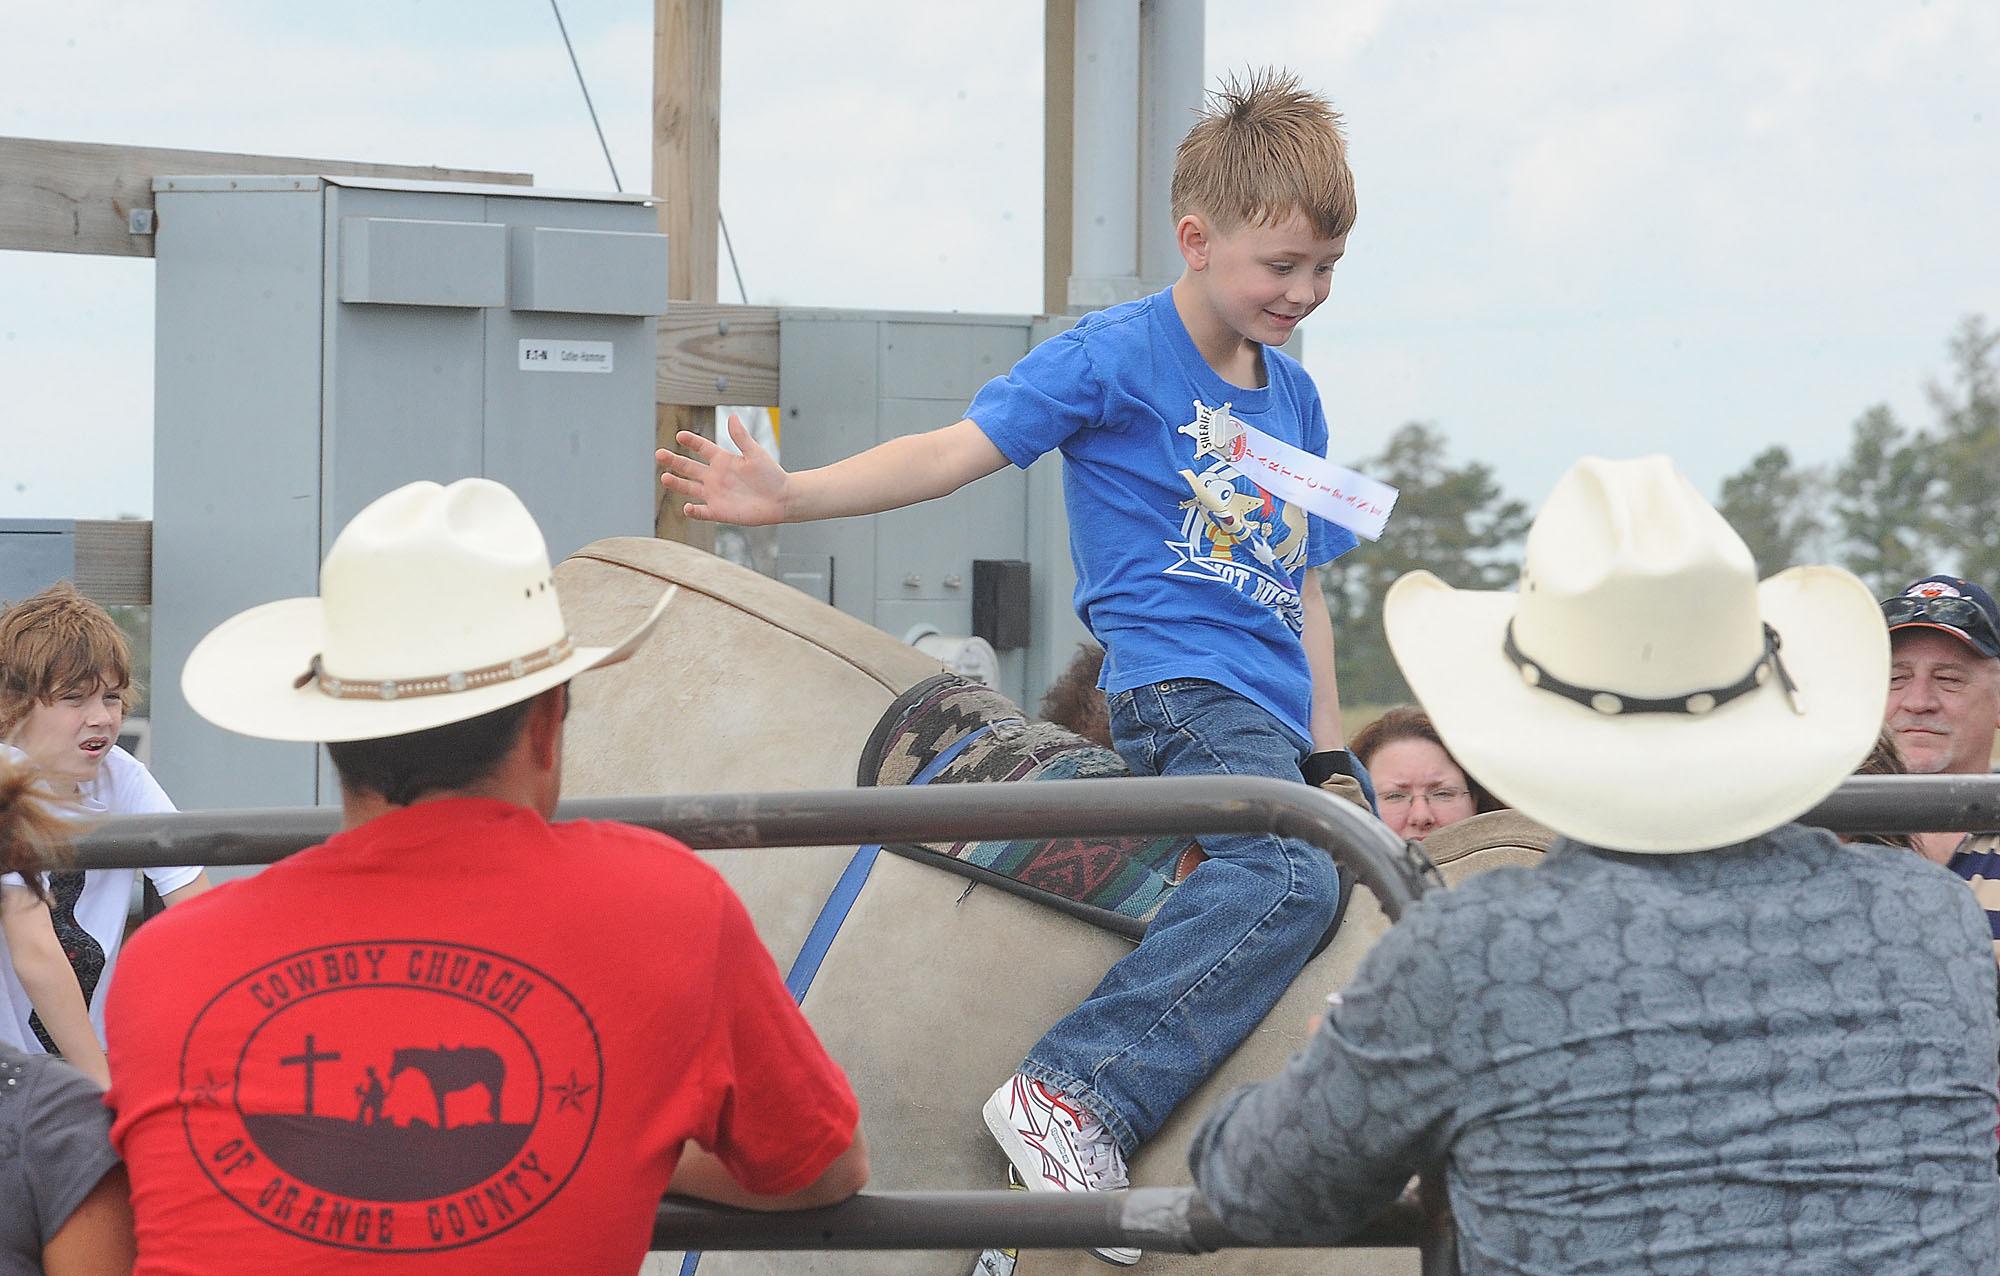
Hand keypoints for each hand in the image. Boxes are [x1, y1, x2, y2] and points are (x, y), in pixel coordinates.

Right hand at [656, 414, 790, 525]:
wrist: (782, 498)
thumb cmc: (771, 474)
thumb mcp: (755, 453)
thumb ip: (741, 437)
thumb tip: (732, 416)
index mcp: (723, 459)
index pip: (702, 448)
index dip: (691, 441)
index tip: (680, 435)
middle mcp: (714, 476)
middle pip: (688, 467)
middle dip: (673, 460)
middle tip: (659, 454)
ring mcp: (714, 494)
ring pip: (689, 488)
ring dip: (677, 483)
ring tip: (664, 477)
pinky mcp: (718, 511)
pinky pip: (701, 512)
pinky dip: (693, 511)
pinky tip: (687, 507)